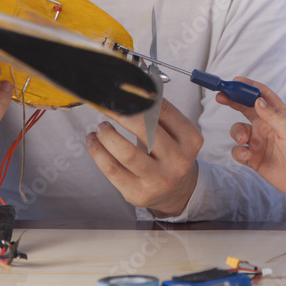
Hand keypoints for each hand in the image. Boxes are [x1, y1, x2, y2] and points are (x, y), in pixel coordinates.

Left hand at [86, 99, 202, 217]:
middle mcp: (178, 161)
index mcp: (190, 140)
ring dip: (107, 135)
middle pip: (146, 131)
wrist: (176, 190)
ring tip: (101, 128)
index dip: (141, 99)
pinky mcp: (138, 193)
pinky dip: (98, 152)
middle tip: (107, 107)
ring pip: (126, 153)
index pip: (165, 111)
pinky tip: (94, 142)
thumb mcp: (174, 134)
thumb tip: (130, 92)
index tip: (124, 93)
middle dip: (122, 115)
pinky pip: (112, 169)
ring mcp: (159, 180)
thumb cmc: (169, 155)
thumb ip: (158, 114)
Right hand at [217, 78, 285, 206]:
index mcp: (278, 115)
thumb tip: (257, 101)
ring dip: (236, 132)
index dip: (249, 87)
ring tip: (242, 138)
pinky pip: (238, 151)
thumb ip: (273, 116)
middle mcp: (266, 126)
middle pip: (245, 109)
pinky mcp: (254, 159)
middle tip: (220, 96)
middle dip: (232, 101)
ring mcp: (259, 142)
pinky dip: (238, 152)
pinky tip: (246, 155)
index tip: (235, 81)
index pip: (262, 96)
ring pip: (238, 131)